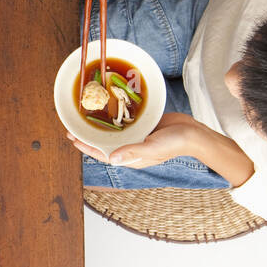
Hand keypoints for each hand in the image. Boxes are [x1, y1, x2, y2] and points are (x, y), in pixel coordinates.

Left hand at [66, 111, 195, 166]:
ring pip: (112, 131)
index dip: (86, 147)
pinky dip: (114, 116)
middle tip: (72, 126)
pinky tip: (106, 107)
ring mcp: (136, 136)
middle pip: (103, 142)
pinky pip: (124, 121)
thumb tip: (110, 159)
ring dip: (99, 125)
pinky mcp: (142, 125)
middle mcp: (130, 147)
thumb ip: (132, 152)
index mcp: (130, 157)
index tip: (72, 138)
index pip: (101, 154)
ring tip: (85, 116)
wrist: (194, 133)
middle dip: (88, 135)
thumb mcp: (152, 148)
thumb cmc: (175, 143)